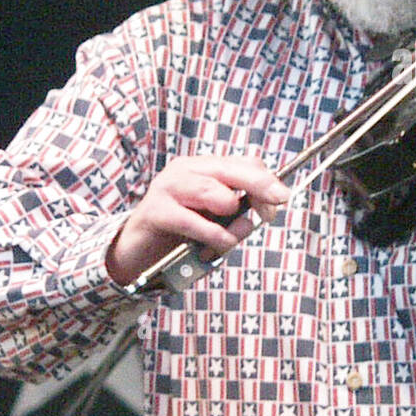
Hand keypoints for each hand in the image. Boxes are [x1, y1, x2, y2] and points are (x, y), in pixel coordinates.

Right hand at [105, 155, 289, 285]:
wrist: (135, 252)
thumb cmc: (180, 235)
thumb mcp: (215, 221)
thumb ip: (237, 215)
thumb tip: (259, 214)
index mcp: (203, 168)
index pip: (245, 163)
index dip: (266, 181)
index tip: (280, 200)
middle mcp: (186, 170)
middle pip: (233, 171)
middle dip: (259, 186)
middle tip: (277, 203)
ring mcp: (168, 187)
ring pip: (214, 192)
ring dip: (231, 216)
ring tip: (231, 236)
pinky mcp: (154, 211)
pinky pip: (192, 221)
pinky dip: (212, 235)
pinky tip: (217, 245)